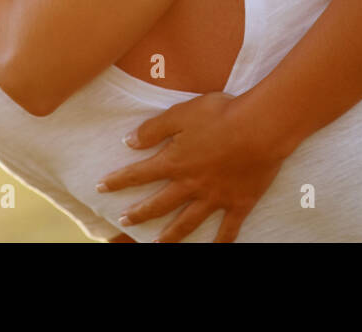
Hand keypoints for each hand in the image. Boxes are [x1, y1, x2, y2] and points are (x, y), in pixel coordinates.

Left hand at [96, 92, 286, 241]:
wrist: (260, 128)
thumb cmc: (221, 115)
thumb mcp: (181, 113)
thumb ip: (153, 129)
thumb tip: (128, 141)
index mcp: (175, 161)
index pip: (139, 174)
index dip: (118, 181)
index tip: (101, 187)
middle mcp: (191, 185)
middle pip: (159, 204)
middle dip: (139, 214)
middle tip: (124, 222)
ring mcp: (215, 197)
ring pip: (187, 222)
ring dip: (170, 235)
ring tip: (157, 245)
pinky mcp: (238, 203)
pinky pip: (228, 228)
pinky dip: (221, 241)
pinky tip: (214, 249)